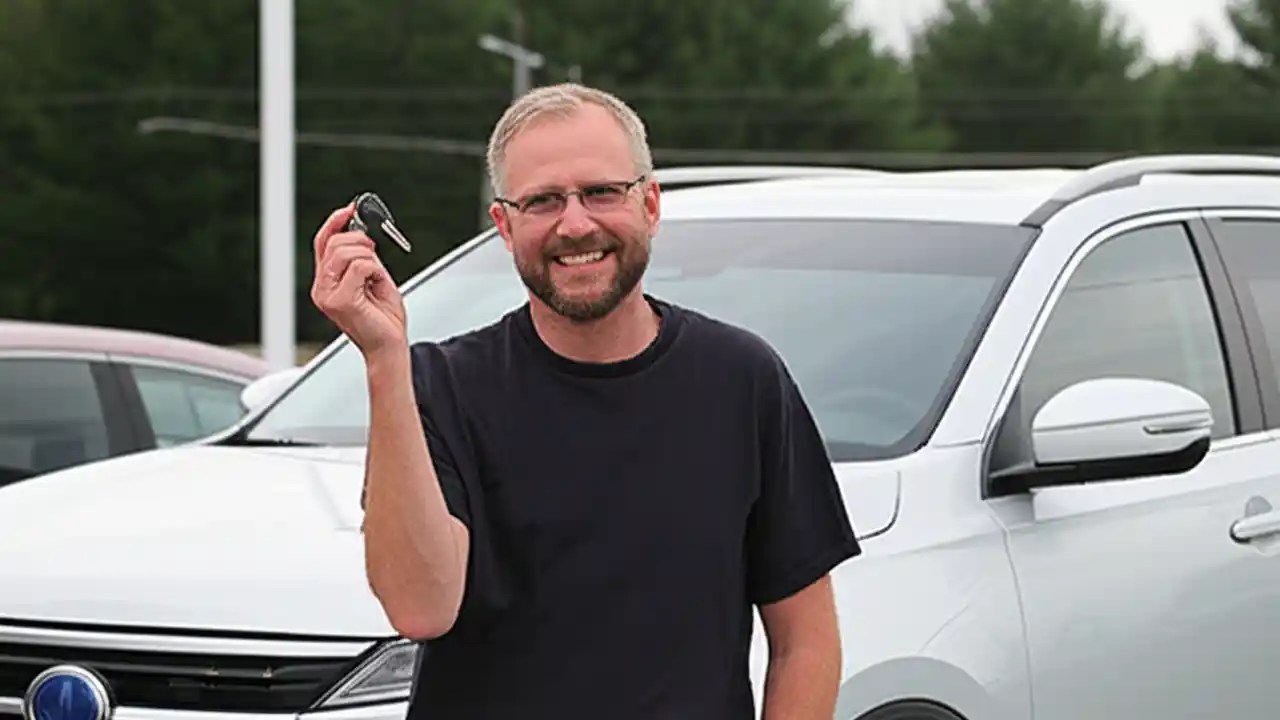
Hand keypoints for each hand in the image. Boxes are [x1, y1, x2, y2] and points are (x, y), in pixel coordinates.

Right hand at [310, 203, 407, 356]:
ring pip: (348, 251)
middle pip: (335, 242)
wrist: (389, 347)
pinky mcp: (340, 301)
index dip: (335, 222)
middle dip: (362, 242)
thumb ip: (363, 257)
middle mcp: (321, 288)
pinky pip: (361, 266)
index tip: (352, 209)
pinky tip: (377, 286)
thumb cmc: (384, 319)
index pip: (323, 243)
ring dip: (371, 259)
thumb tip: (362, 231)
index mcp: (326, 282)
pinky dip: (376, 271)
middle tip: (376, 259)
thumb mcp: (373, 279)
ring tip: (376, 279)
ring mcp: (327, 295)